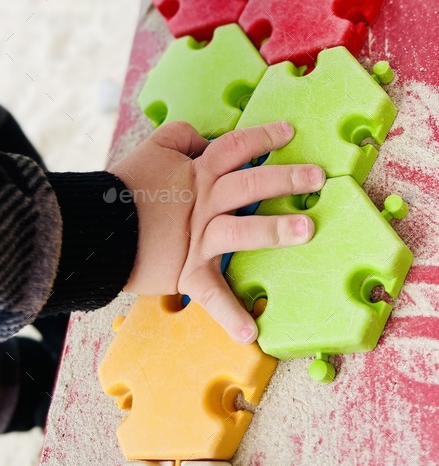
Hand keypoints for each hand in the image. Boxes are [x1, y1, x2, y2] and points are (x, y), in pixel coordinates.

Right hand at [112, 121, 324, 343]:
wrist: (94, 227)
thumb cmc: (124, 187)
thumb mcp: (152, 148)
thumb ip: (182, 136)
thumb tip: (206, 138)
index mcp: (196, 174)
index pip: (234, 148)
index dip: (262, 137)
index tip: (289, 132)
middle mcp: (203, 204)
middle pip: (248, 184)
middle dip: (285, 178)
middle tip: (318, 177)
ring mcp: (197, 239)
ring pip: (239, 231)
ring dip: (273, 231)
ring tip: (306, 230)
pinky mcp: (185, 272)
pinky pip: (209, 294)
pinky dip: (228, 314)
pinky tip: (251, 333)